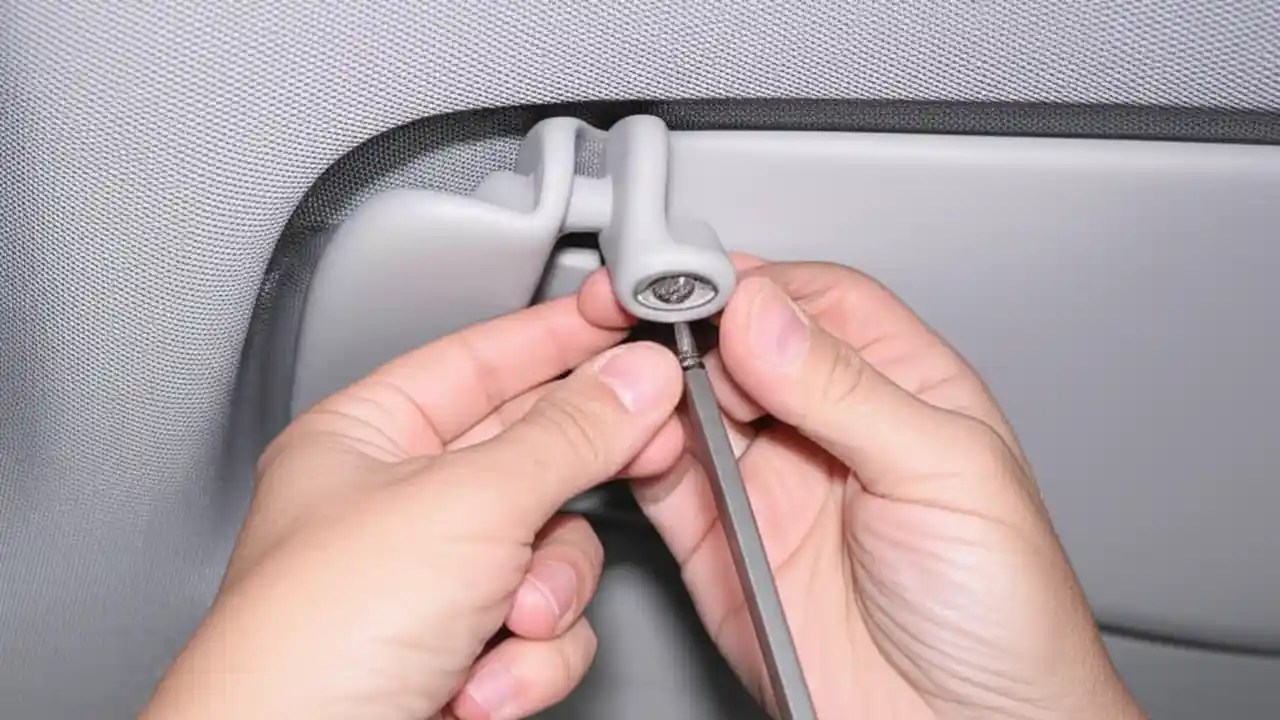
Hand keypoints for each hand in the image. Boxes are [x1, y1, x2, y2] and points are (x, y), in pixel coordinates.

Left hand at [141, 297, 684, 719]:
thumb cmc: (316, 641)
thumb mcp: (466, 505)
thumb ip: (566, 436)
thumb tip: (631, 379)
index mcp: (364, 442)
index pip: (478, 361)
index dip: (554, 336)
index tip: (621, 320)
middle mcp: (398, 507)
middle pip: (531, 456)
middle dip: (580, 478)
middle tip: (648, 443)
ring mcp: (434, 586)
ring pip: (554, 552)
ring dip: (546, 595)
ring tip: (509, 620)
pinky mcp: (463, 656)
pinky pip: (546, 629)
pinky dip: (530, 661)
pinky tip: (483, 683)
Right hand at [580, 258, 1143, 718]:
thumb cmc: (1006, 613)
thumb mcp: (945, 474)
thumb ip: (848, 390)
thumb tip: (764, 315)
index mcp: (899, 391)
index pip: (816, 301)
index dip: (757, 280)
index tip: (702, 275)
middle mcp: (828, 429)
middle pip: (741, 344)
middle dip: (689, 321)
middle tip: (648, 312)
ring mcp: (772, 484)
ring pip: (691, 406)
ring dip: (655, 383)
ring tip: (638, 374)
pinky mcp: (725, 543)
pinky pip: (666, 482)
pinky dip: (638, 454)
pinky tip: (642, 439)